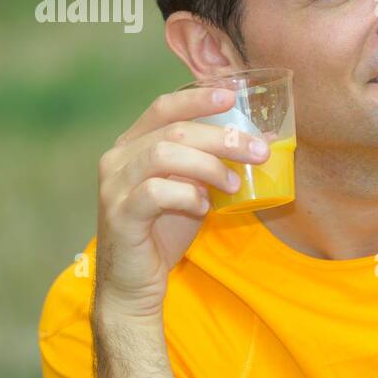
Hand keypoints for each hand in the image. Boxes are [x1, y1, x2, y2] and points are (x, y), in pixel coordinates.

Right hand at [94, 87, 271, 321]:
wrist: (134, 281)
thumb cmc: (164, 230)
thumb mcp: (192, 189)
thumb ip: (211, 164)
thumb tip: (262, 143)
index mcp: (133, 144)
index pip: (164, 107)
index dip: (198, 99)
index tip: (232, 95)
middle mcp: (118, 158)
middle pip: (175, 131)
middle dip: (223, 138)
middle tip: (258, 151)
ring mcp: (115, 185)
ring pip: (164, 155)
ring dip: (209, 166)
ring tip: (234, 183)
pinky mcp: (120, 214)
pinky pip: (155, 192)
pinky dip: (187, 195)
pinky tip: (203, 207)